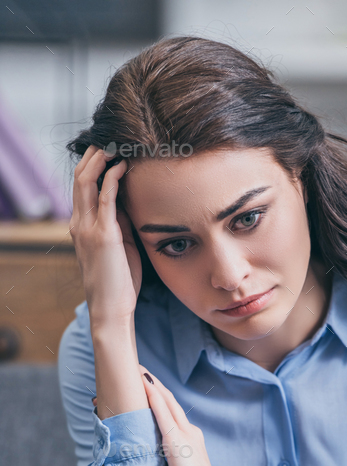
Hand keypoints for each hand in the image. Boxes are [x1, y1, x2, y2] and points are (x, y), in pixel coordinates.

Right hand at [70, 145, 141, 326]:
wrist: (111, 309)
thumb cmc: (119, 282)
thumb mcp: (120, 246)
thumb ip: (120, 223)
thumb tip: (129, 201)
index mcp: (81, 226)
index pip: (81, 186)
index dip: (92, 164)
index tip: (109, 150)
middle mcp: (79, 223)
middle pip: (79, 177)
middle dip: (93, 154)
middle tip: (111, 138)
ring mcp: (88, 228)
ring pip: (86, 181)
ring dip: (100, 159)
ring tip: (115, 143)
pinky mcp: (103, 235)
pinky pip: (104, 198)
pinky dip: (112, 178)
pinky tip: (122, 166)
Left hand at [139, 367, 245, 465]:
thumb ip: (167, 465)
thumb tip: (148, 464)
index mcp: (188, 441)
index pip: (168, 412)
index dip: (154, 395)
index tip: (139, 381)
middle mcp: (189, 434)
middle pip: (167, 402)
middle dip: (151, 383)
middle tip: (135, 365)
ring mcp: (186, 439)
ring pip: (166, 404)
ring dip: (150, 385)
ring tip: (136, 369)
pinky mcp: (180, 447)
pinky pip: (164, 418)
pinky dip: (155, 401)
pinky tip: (146, 386)